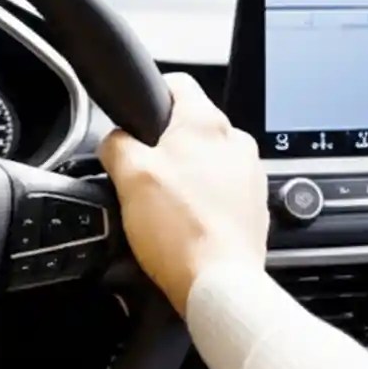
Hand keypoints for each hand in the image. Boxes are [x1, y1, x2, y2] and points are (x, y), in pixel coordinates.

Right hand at [98, 73, 267, 316]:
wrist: (218, 284)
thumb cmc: (180, 231)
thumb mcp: (128, 176)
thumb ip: (116, 144)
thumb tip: (114, 139)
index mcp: (206, 122)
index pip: (177, 84)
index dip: (150, 96)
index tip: (137, 118)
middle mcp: (236, 142)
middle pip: (189, 128)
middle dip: (164, 148)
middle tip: (141, 177)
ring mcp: (249, 175)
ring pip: (205, 161)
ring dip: (184, 176)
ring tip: (163, 207)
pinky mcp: (253, 206)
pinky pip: (221, 192)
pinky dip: (202, 202)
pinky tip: (184, 225)